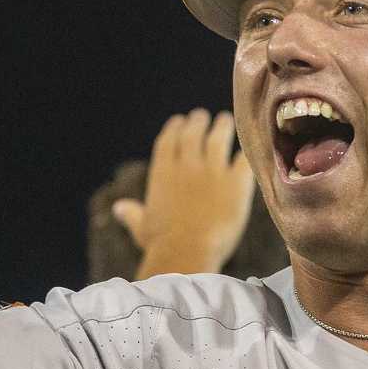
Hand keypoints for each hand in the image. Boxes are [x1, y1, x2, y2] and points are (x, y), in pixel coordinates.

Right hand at [114, 109, 255, 277]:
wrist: (188, 252)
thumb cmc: (161, 244)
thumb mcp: (143, 227)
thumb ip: (133, 214)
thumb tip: (119, 209)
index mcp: (162, 171)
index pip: (168, 139)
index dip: (174, 128)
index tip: (179, 121)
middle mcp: (187, 164)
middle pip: (194, 133)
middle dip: (198, 121)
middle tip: (203, 116)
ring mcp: (213, 171)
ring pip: (219, 137)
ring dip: (222, 126)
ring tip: (225, 121)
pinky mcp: (236, 183)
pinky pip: (244, 159)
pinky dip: (245, 153)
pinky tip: (247, 151)